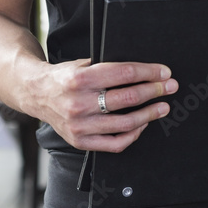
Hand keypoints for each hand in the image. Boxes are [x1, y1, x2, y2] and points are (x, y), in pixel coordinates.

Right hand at [27, 59, 178, 152]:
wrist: (37, 94)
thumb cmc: (65, 77)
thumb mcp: (83, 63)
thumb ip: (108, 67)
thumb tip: (145, 70)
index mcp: (80, 78)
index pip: (124, 73)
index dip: (149, 72)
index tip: (165, 73)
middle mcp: (79, 102)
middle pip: (127, 98)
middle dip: (155, 91)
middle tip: (170, 87)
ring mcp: (79, 125)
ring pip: (125, 123)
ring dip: (149, 114)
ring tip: (162, 107)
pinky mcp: (79, 141)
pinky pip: (114, 143)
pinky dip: (133, 134)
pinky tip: (143, 125)